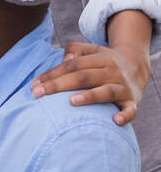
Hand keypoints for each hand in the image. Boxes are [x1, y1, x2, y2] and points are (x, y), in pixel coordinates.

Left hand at [32, 41, 150, 125]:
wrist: (137, 65)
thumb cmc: (104, 61)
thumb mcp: (92, 50)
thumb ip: (75, 51)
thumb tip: (65, 61)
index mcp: (100, 58)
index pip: (73, 65)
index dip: (53, 74)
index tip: (35, 85)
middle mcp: (112, 71)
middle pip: (83, 77)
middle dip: (59, 85)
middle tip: (38, 94)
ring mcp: (123, 87)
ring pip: (106, 91)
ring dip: (89, 96)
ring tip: (71, 101)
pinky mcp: (132, 101)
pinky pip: (131, 110)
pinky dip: (125, 115)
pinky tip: (115, 121)